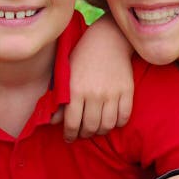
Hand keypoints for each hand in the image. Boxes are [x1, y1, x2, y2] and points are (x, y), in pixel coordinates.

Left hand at [59, 15, 133, 140]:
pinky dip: (118, 123)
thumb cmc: (82, 56)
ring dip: (100, 131)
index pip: (72, 122)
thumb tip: (52, 120)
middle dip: (85, 134)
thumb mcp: (66, 74)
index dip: (70, 134)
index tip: (69, 138)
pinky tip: (111, 121)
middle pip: (90, 127)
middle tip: (82, 134)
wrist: (107, 40)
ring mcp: (112, 93)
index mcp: (75, 89)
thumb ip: (59, 98)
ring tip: (96, 129)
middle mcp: (94, 94)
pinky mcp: (127, 91)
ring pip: (107, 125)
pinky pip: (124, 117)